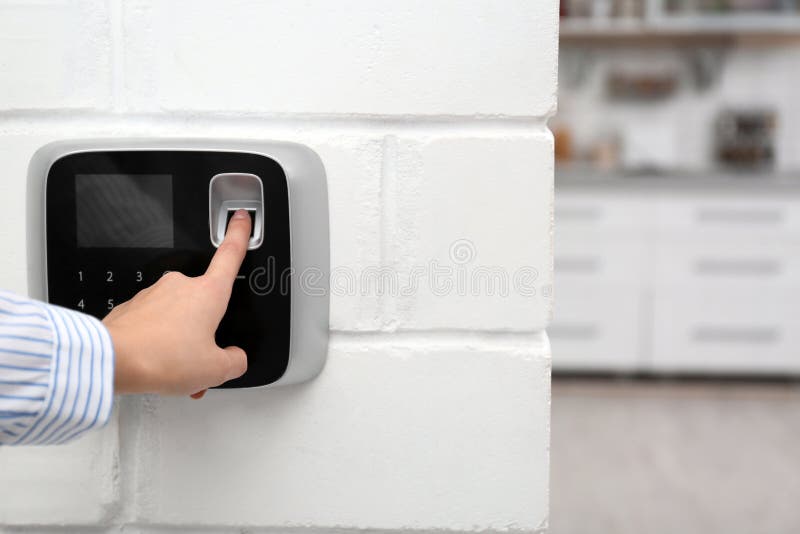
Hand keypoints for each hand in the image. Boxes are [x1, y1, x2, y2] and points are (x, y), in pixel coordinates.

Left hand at [104, 209, 250, 396]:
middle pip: (203, 303)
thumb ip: (234, 362)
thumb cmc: (161, 357)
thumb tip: (235, 359)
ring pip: (177, 316)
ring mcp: (154, 294)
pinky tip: (154, 362)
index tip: (240, 219)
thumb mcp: (215, 370)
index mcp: (208, 293)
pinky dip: (157, 342)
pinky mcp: (133, 307)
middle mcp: (181, 286)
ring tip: (174, 367)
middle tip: (201, 358)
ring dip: (179, 339)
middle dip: (204, 329)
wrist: (112, 360)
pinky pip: (153, 324)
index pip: (230, 254)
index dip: (239, 234)